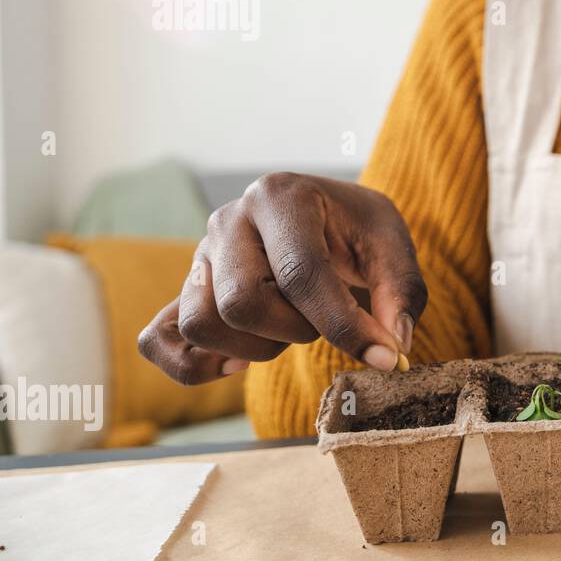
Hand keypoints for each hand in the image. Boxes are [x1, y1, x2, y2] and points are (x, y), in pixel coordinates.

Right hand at [138, 173, 427, 384]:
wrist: (329, 219)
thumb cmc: (358, 230)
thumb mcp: (392, 245)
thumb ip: (400, 293)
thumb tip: (391, 347)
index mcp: (282, 196)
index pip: (300, 273)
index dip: (343, 324)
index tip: (382, 355)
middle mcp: (230, 219)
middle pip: (241, 302)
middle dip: (294, 329)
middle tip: (321, 320)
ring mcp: (201, 255)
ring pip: (203, 323)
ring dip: (255, 346)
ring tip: (287, 327)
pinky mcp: (187, 289)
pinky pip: (159, 340)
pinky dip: (195, 364)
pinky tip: (238, 363)